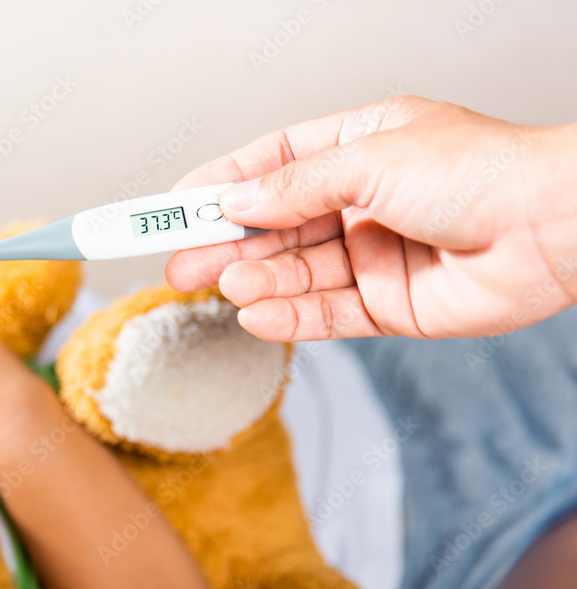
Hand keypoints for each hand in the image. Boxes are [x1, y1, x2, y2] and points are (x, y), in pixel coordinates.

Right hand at [166, 95, 576, 340]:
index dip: (220, 186)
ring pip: (296, 273)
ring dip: (255, 281)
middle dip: (226, 244)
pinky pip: (326, 312)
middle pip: (275, 227)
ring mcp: (374, 255)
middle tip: (179, 263)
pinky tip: (256, 313)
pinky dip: (288, 315)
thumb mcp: (369, 160)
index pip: (271, 166)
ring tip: (221, 285)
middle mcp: (362, 202)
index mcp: (358, 149)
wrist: (554, 228)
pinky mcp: (389, 305)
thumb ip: (295, 187)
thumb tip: (235, 202)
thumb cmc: (483, 171)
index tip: (175, 206)